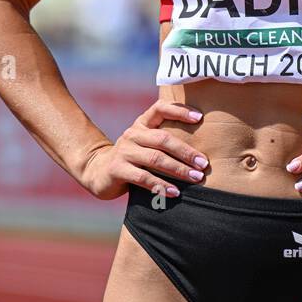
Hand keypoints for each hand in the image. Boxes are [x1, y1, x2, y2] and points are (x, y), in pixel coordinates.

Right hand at [80, 99, 207, 199]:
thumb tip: (200, 150)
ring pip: (155, 159)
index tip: (200, 117)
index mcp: (141, 123)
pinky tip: (175, 192)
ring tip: (196, 178)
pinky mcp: (117, 170)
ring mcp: (124, 151)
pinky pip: (143, 178)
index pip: (160, 109)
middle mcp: (132, 134)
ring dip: (178, 170)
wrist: (98, 171)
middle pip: (163, 139)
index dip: (180, 110)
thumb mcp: (145, 143)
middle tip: (204, 163)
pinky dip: (161, 185)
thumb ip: (164, 140)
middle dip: (186, 152)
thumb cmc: (132, 157)